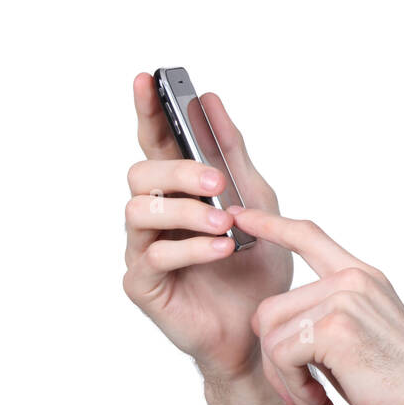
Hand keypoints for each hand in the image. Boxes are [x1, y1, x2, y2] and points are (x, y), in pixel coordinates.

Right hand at [122, 73, 292, 383]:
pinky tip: (222, 248)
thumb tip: (210, 99)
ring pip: (139, 210)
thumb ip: (231, 152)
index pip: (155, 141)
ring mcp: (144, 249)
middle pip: (141, 172)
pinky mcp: (144, 284)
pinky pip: (154, 256)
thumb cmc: (256, 264)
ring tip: (225, 222)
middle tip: (218, 183)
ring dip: (186, 211)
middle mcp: (155, 215)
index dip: (147, 110)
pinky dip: (192, 248)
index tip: (148, 78)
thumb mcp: (257, 198)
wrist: (265, 326)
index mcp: (178, 189)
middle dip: (180, 171)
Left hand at [231, 206, 403, 404]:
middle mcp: (355, 280)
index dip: (271, 225)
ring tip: (319, 401)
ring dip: (286, 378)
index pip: (309, 236)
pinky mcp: (336, 327)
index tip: (241, 215)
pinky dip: (295, 387)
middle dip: (276, 359)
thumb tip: (270, 329)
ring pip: (271, 333)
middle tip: (306, 393)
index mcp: (365, 278)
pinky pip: (281, 355)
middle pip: (272, 308)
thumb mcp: (363, 340)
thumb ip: (324, 320)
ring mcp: (346, 299)